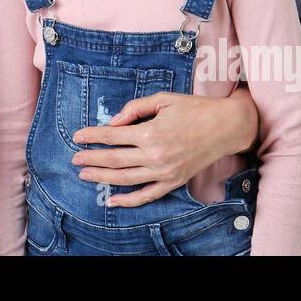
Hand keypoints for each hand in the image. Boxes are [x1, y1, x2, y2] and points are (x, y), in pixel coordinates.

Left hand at [70, 89, 258, 206]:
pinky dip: (128, 201)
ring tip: (84, 174)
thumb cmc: (193, 109)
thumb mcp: (162, 99)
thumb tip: (112, 121)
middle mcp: (155, 156)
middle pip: (114, 160)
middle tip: (75, 158)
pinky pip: (147, 195)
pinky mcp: (173, 182)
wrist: (225, 127)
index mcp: (150, 132)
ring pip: (125, 179)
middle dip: (91, 159)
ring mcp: (164, 172)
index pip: (112, 136)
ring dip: (102, 178)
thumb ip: (134, 108)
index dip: (92, 136)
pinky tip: (112, 200)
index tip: (78, 136)